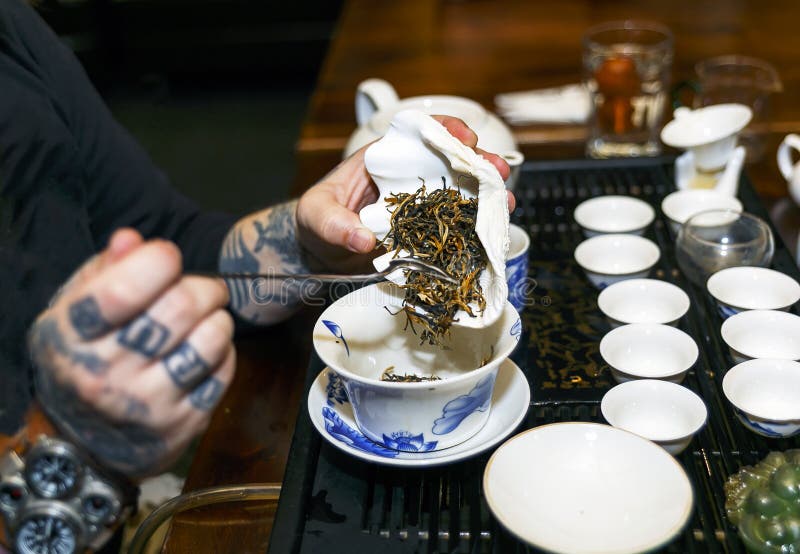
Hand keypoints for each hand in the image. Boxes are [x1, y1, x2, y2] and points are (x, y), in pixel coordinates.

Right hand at [29, 229, 234, 478]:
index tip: (167, 256)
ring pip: (209, 340)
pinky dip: (225, 351)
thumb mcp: (74, 311)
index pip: (122, 291)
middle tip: (204, 288)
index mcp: (71, 337)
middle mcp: (105, 375)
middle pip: (178, 310)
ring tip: (208, 316)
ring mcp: (146, 405)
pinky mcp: (181, 425)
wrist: (82, 441)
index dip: (157, 261)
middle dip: (203, 287)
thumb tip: (133, 239)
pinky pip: (223, 372)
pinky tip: (207, 348)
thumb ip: (104, 271)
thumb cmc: (85, 357)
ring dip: (219, 318)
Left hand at [295, 115, 513, 272]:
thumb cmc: (315, 222)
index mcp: (384, 158)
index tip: (463, 137)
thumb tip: (363, 239)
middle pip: (450, 162)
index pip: (418, 134)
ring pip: (461, 193)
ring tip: (504, 202)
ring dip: (486, 195)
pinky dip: (475, 228)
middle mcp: (409, 178)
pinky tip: (493, 232)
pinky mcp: (426, 233)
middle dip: (479, 162)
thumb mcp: (315, 217)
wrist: (319, 254)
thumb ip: (333, 224)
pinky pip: (455, 227)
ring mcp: (421, 206)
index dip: (445, 130)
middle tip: (498, 171)